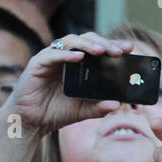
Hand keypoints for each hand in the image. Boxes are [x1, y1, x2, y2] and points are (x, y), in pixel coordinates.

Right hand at [4, 33, 132, 137]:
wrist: (32, 122)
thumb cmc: (56, 112)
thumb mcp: (83, 111)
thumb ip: (99, 107)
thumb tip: (117, 104)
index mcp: (78, 64)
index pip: (97, 49)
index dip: (112, 46)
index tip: (129, 49)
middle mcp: (65, 57)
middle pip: (86, 39)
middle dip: (104, 43)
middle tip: (119, 52)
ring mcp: (51, 58)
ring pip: (71, 41)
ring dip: (88, 45)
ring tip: (102, 52)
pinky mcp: (38, 63)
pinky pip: (53, 54)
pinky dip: (66, 55)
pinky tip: (79, 57)